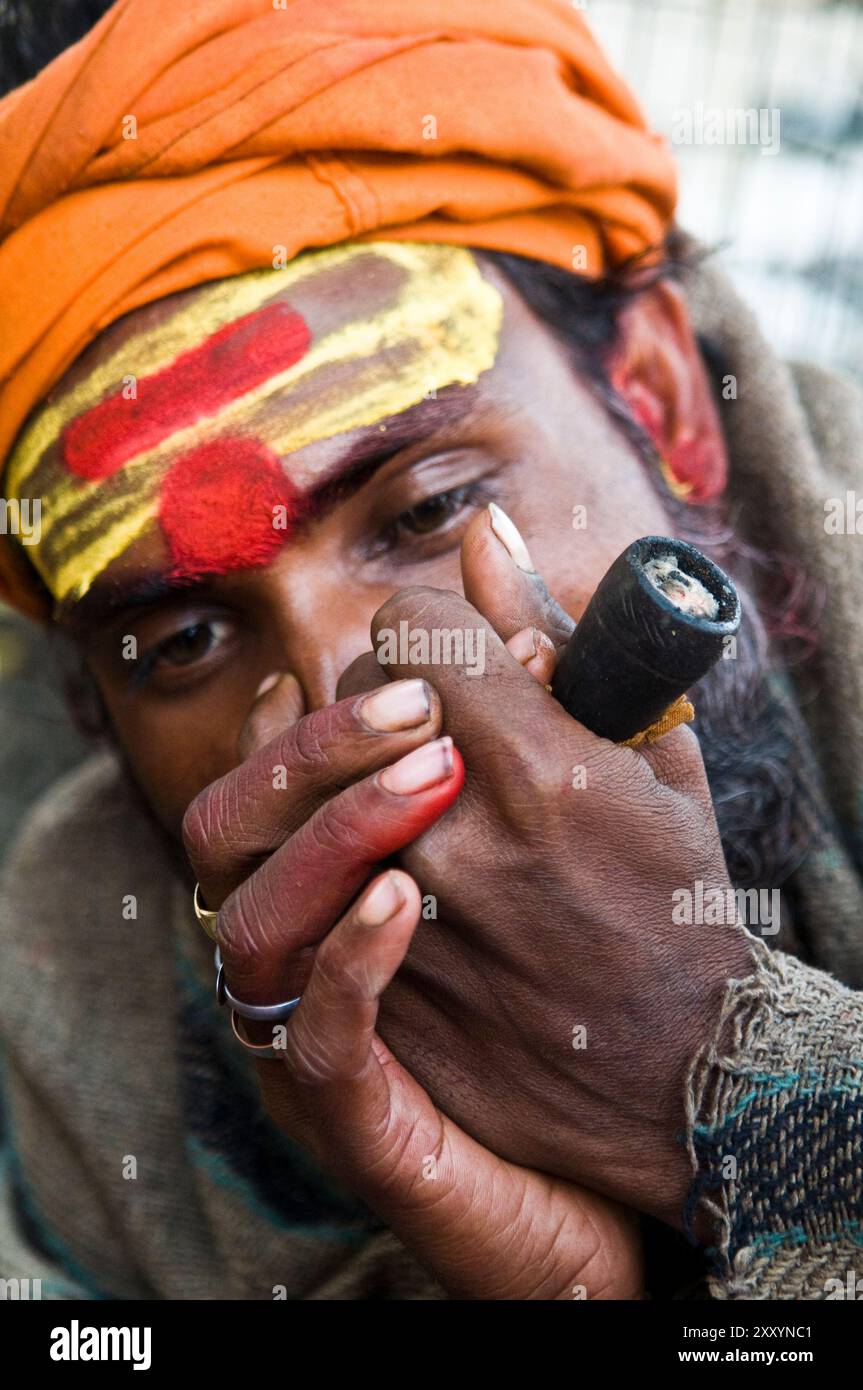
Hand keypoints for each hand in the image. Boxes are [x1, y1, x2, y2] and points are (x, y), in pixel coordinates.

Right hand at [184, 674, 640, 1297]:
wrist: (651, 1097)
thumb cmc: (611, 927)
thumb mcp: (568, 789)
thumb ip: (529, 678)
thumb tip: (495, 547)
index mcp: (342, 856)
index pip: (274, 749)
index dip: (335, 695)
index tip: (425, 662)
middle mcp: (307, 933)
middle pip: (229, 817)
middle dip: (316, 746)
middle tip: (420, 710)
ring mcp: (316, 1018)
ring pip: (244, 914)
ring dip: (327, 831)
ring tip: (432, 779)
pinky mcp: (355, 1102)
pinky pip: (314, 1028)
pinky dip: (346, 956)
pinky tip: (402, 898)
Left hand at [355, 509, 756, 1228]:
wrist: (672, 1071)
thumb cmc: (676, 902)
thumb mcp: (650, 759)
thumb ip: (558, 638)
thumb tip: (482, 531)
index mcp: (534, 761)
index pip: (415, 626)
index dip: (440, 627)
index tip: (464, 653)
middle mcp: (451, 827)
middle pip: (356, 689)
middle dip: (395, 688)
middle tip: (436, 720)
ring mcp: (396, 904)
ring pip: (310, 774)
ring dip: (347, 758)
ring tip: (403, 782)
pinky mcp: (365, 967)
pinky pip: (295, 860)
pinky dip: (321, 830)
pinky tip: (354, 830)